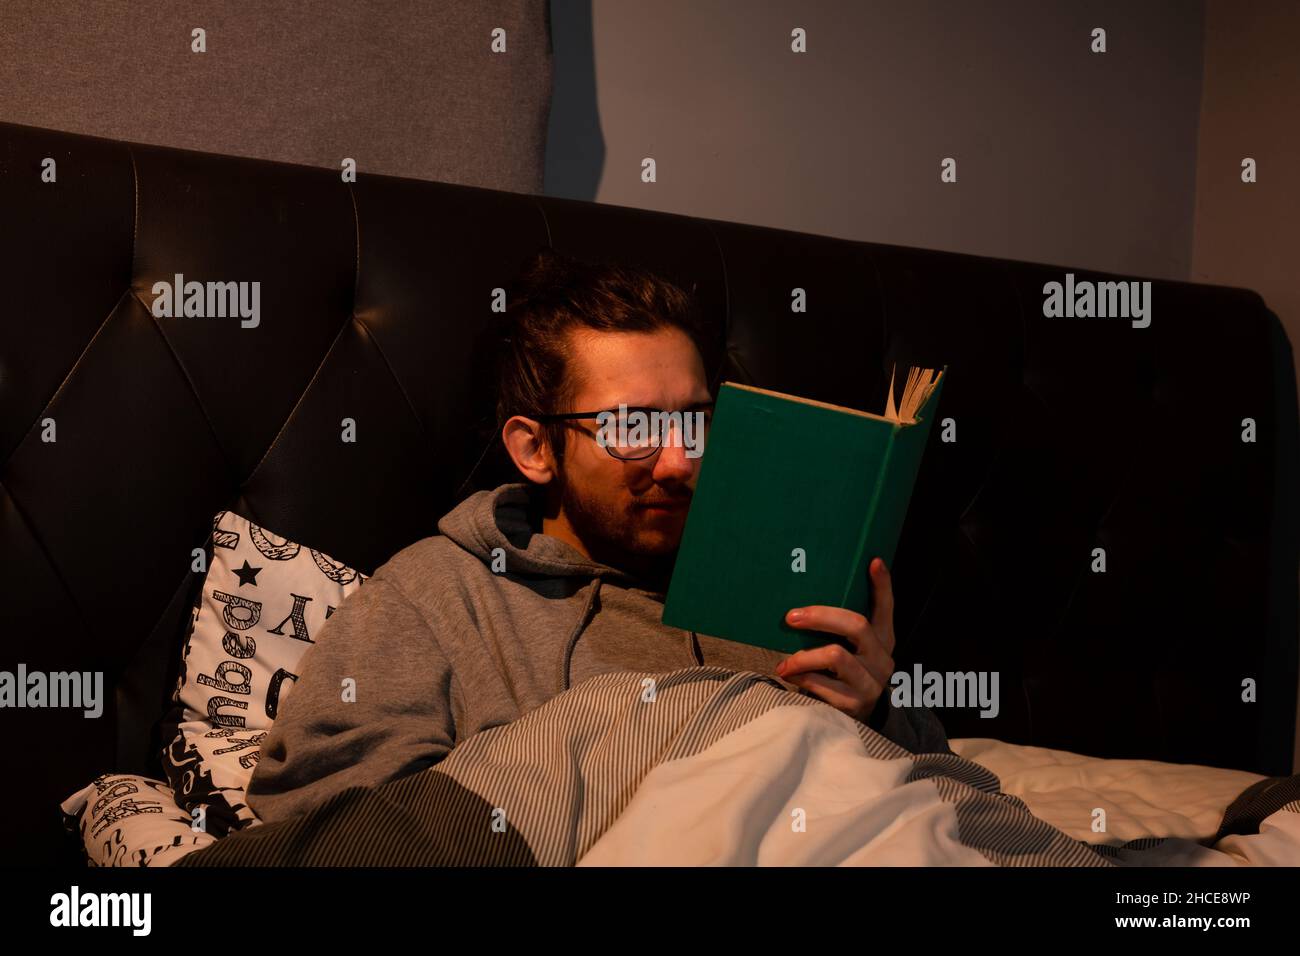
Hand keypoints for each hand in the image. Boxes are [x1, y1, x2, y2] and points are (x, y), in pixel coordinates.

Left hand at [774, 557, 895, 721]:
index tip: (872, 561)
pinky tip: (791, 677)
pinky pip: (821, 684)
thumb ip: (840, 631)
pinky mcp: (855, 704)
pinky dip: (801, 678)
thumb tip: (802, 605)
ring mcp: (871, 683)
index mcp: (883, 640)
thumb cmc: (844, 676)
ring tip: (785, 663)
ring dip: (803, 657)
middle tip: (791, 617)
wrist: (855, 723)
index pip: (885, 608)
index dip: (882, 585)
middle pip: (855, 625)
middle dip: (819, 617)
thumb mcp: (851, 652)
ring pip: (834, 655)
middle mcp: (882, 659)